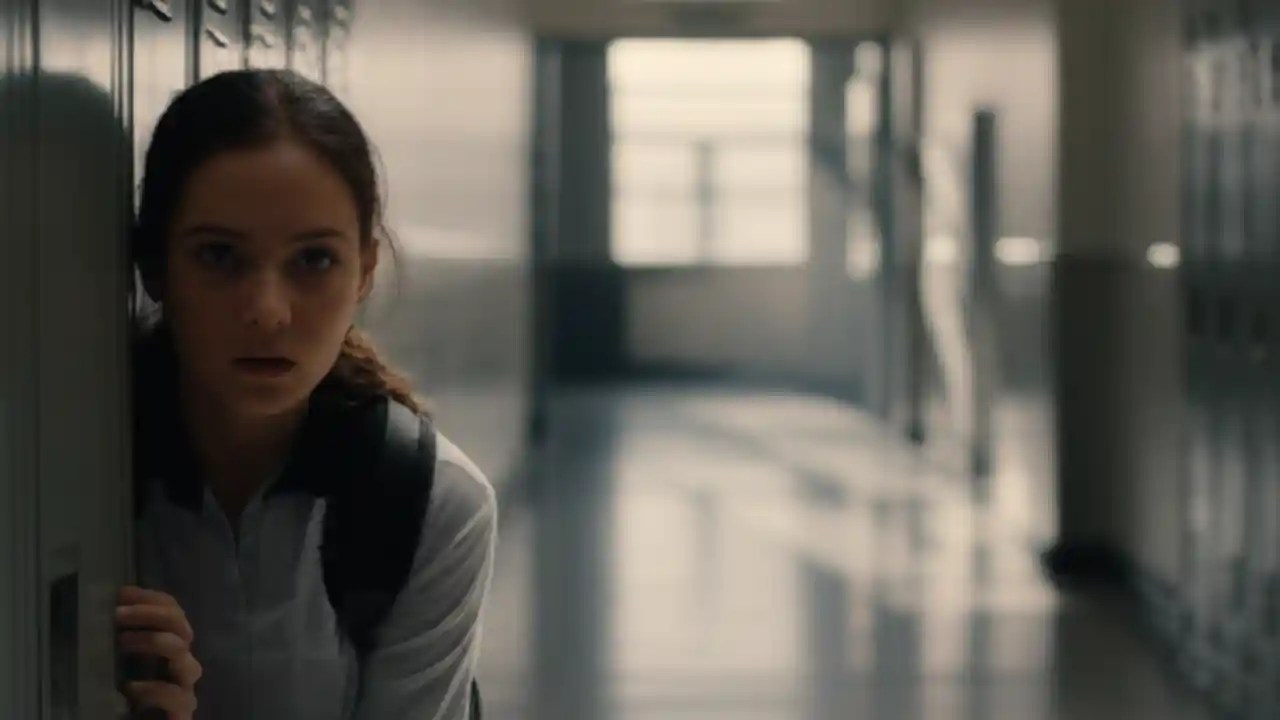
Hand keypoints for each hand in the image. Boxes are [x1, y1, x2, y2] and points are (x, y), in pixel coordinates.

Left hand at [116, 586, 202, 719]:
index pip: (173, 611)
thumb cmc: (116, 697)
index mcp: (168, 647)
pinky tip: (129, 687)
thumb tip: (98, 605)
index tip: (121, 594)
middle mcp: (180, 664)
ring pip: (187, 657)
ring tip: (123, 641)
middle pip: (182, 627)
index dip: (151, 598)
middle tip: (117, 615)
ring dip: (155, 641)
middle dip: (151, 614)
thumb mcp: (112, 660)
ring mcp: (185, 689)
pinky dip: (155, 689)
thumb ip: (113, 638)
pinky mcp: (182, 713)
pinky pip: (178, 697)